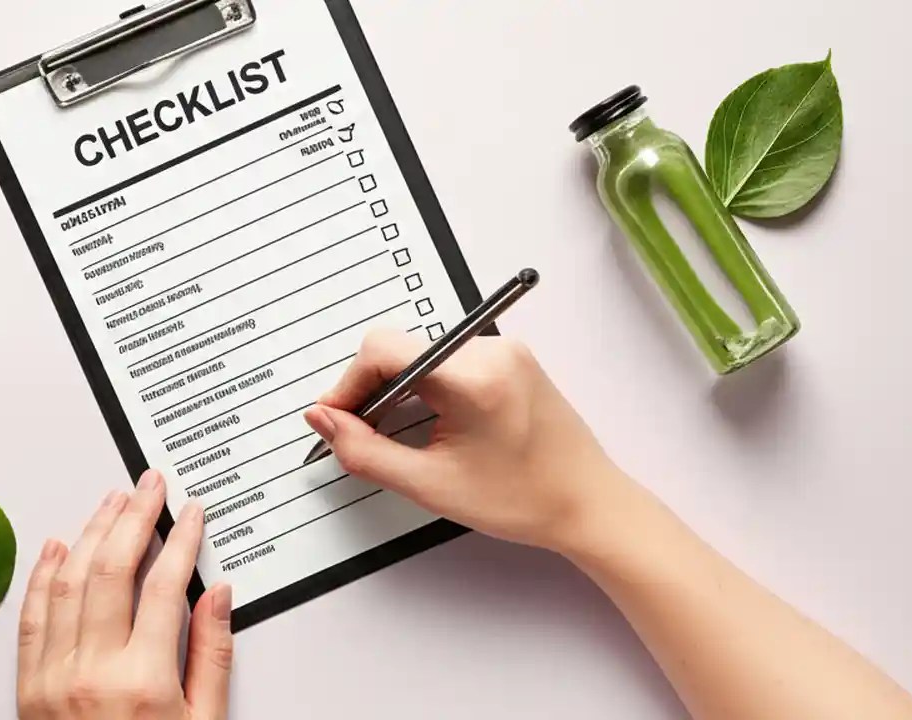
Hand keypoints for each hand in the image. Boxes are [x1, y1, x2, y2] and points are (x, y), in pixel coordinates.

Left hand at [17, 470, 232, 719]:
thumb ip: (210, 655)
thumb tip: (217, 594)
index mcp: (142, 682)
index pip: (162, 585)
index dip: (179, 539)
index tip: (190, 513)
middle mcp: (90, 671)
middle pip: (111, 569)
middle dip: (133, 517)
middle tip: (149, 485)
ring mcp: (52, 677)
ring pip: (68, 581)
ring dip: (90, 532)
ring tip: (111, 503)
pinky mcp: (27, 687)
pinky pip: (30, 615)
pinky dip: (42, 574)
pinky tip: (57, 546)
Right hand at [304, 330, 628, 551]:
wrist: (588, 504)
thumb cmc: (525, 500)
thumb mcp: (430, 485)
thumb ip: (364, 451)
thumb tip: (323, 420)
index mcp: (474, 376)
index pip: (383, 350)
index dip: (348, 384)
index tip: (335, 420)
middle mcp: (491, 350)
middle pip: (399, 349)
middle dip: (370, 390)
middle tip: (360, 435)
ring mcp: (503, 351)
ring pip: (420, 354)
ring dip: (396, 389)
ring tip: (395, 435)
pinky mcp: (509, 358)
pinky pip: (445, 359)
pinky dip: (423, 387)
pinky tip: (426, 424)